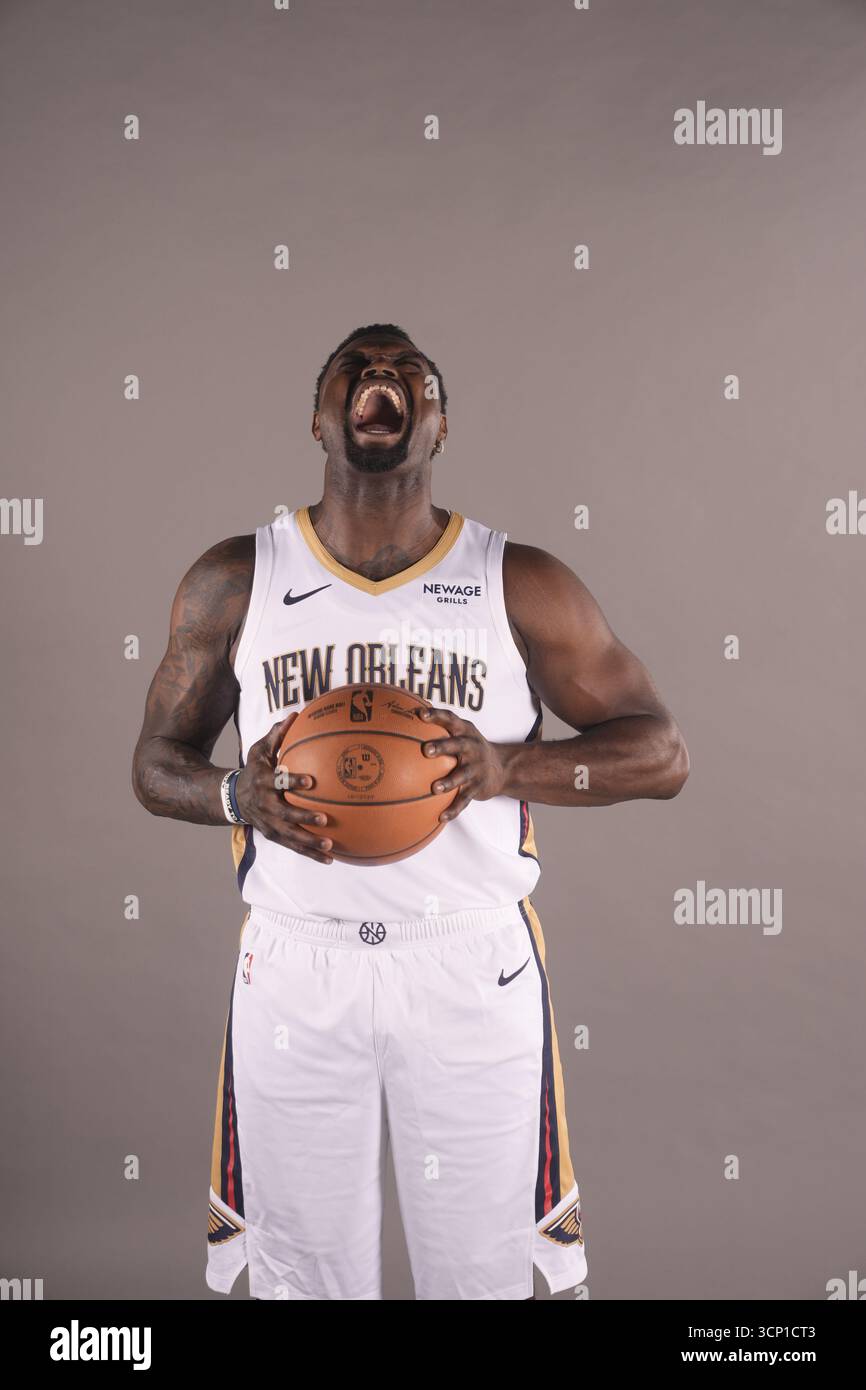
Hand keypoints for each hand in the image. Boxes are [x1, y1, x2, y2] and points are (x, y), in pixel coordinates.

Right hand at [234, 712, 333, 863]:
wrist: (232, 798)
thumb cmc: (253, 770)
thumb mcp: (258, 750)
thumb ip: (276, 735)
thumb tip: (294, 715)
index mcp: (264, 782)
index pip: (278, 781)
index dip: (292, 781)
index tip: (310, 781)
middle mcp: (266, 805)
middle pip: (285, 814)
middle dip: (304, 817)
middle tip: (324, 819)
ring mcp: (269, 823)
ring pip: (290, 836)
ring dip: (309, 843)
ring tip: (329, 847)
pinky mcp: (273, 836)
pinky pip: (293, 847)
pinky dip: (310, 854)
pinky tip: (330, 859)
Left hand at [419, 706, 506, 820]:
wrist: (502, 768)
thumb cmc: (470, 748)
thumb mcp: (461, 734)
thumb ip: (439, 728)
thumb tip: (402, 722)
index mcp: (465, 732)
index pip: (451, 719)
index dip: (437, 716)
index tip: (421, 715)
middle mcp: (472, 747)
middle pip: (458, 745)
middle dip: (443, 747)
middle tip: (426, 750)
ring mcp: (476, 768)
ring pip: (462, 775)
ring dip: (449, 781)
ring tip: (435, 788)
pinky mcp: (478, 787)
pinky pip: (465, 799)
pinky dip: (454, 809)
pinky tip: (441, 817)